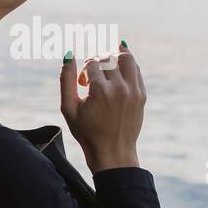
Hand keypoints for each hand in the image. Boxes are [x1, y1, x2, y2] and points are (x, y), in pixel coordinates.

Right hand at [59, 40, 145, 172]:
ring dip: (114, 56)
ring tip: (106, 65)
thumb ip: (66, 79)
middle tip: (92, 80)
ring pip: (126, 58)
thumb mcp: (68, 108)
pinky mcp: (142, 95)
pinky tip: (118, 68)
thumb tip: (68, 55)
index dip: (84, 71)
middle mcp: (119, 88)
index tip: (82, 84)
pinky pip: (136, 70)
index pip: (92, 63)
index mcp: (100, 91)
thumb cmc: (87, 132)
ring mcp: (133, 91)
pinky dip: (127, 64)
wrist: (113, 153)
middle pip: (107, 58)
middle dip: (97, 63)